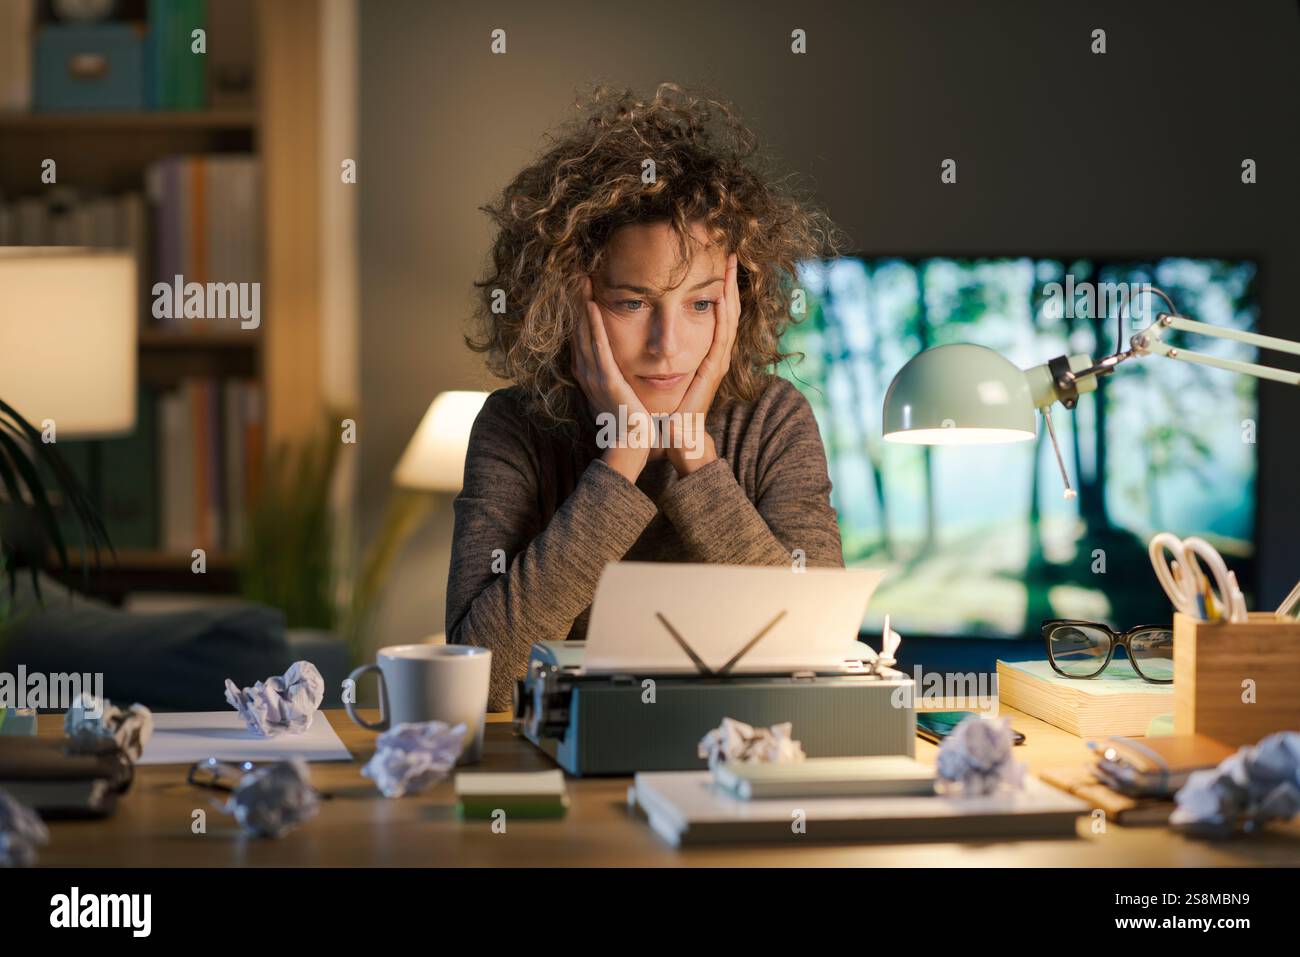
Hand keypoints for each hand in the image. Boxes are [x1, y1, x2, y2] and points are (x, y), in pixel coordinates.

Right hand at [571, 276, 651, 481]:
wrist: (632, 444)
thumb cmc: (629, 421)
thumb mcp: (616, 393)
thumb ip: (612, 377)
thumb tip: (614, 365)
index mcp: (589, 375)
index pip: (579, 337)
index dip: (578, 313)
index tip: (580, 290)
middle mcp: (586, 373)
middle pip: (577, 330)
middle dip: (576, 302)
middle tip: (577, 276)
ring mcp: (594, 377)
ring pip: (584, 333)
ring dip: (582, 306)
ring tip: (582, 281)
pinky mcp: (607, 381)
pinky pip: (599, 348)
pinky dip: (594, 326)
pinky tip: (592, 306)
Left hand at [665, 252, 738, 475]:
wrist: (676, 438)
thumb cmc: (667, 411)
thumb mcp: (663, 374)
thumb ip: (662, 354)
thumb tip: (647, 333)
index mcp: (705, 355)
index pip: (716, 313)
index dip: (720, 287)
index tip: (719, 261)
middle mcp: (716, 355)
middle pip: (728, 309)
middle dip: (731, 281)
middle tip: (733, 251)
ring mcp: (718, 363)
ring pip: (730, 318)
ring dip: (732, 290)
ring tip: (732, 265)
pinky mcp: (714, 371)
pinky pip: (723, 336)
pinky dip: (726, 314)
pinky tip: (724, 295)